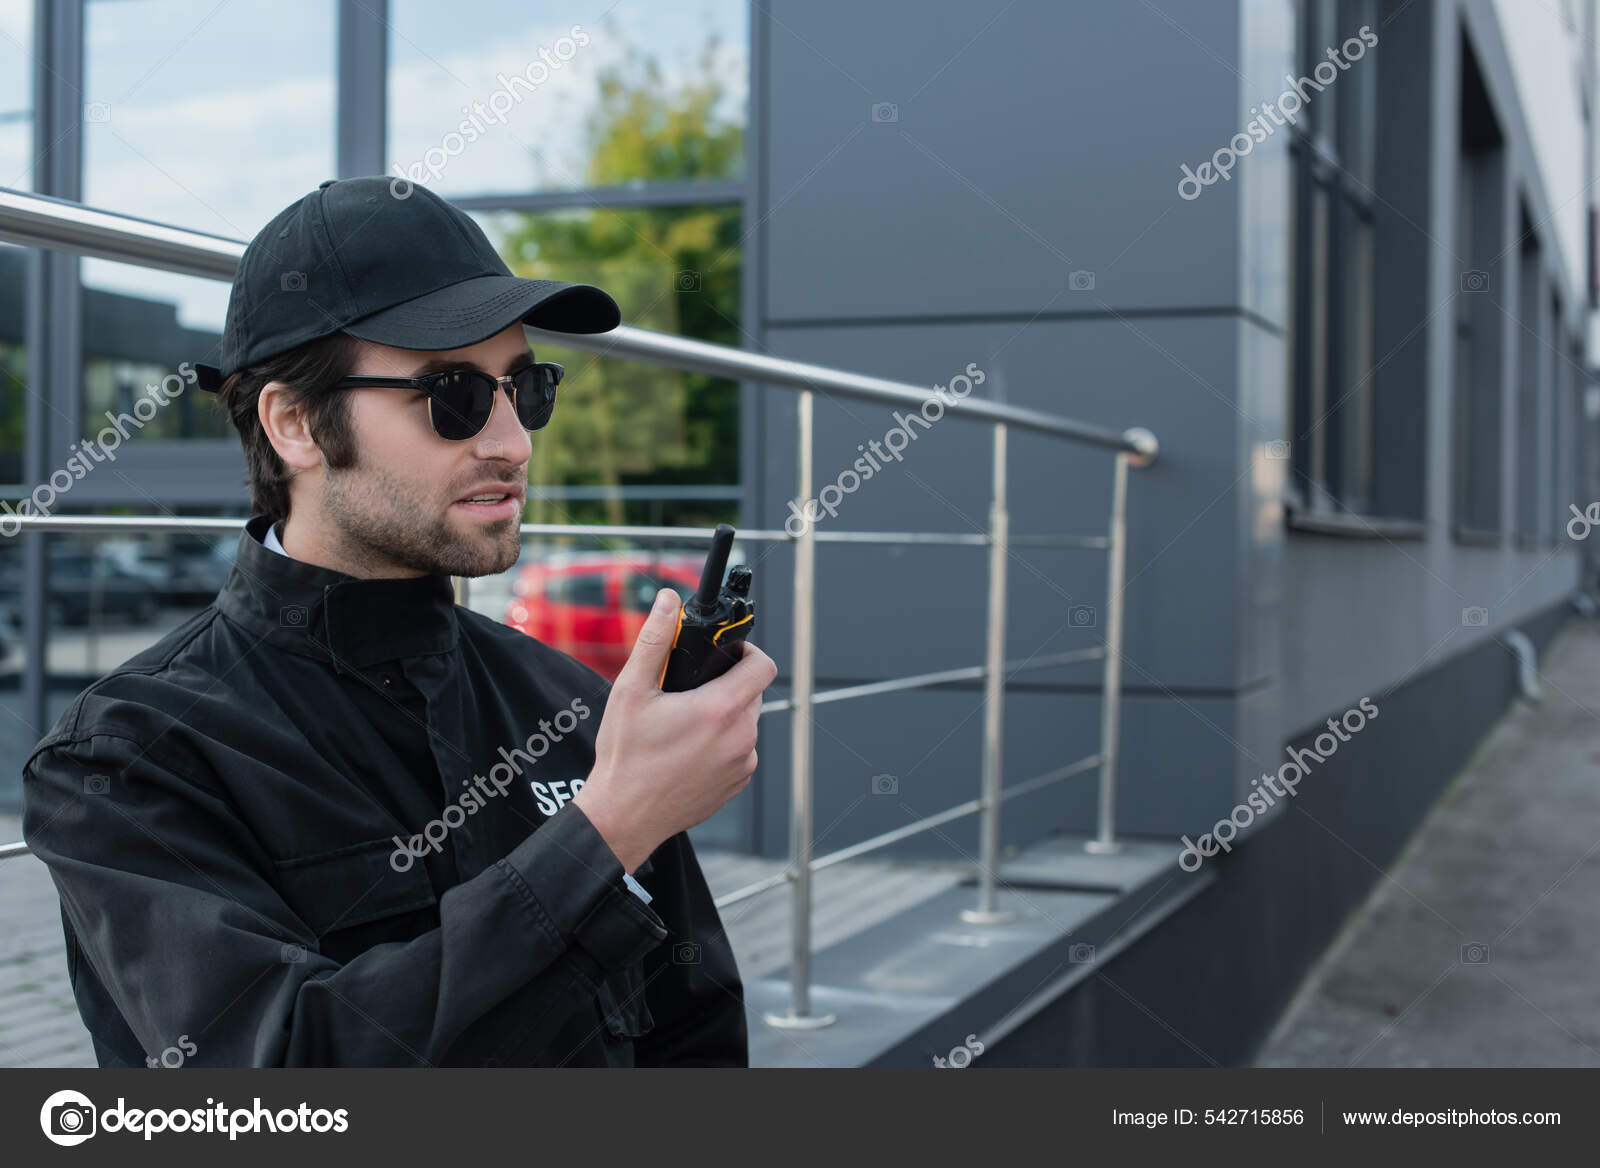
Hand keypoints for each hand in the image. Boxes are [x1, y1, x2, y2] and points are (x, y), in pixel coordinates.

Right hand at [573, 588, 776, 872]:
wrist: (624, 817)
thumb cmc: (625, 757)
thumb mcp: (631, 690)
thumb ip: (655, 640)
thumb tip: (669, 602)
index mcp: (721, 710)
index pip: (764, 666)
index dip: (747, 652)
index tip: (726, 653)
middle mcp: (741, 737)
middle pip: (753, 693)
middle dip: (729, 684)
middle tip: (692, 690)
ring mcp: (743, 764)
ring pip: (746, 723)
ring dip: (725, 715)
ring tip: (686, 722)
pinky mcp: (737, 784)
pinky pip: (741, 751)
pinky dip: (723, 744)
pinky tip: (689, 749)